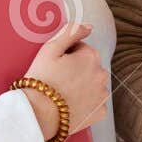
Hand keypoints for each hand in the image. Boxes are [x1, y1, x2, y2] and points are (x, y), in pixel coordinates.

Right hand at [20, 22, 108, 140]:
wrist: (38, 115)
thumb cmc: (41, 80)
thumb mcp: (50, 48)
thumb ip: (71, 31)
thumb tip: (89, 27)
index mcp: (91, 56)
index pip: (80, 49)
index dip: (65, 56)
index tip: (55, 66)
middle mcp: (102, 74)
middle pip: (89, 66)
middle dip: (76, 70)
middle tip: (57, 80)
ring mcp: (102, 95)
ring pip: (93, 84)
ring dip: (83, 86)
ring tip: (63, 94)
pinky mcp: (100, 112)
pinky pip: (95, 103)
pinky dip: (86, 104)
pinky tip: (71, 105)